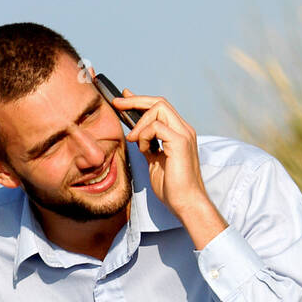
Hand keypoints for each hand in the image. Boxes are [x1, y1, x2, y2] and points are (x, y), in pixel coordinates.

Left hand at [109, 88, 212, 219]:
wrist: (185, 202)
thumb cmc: (171, 187)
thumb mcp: (155, 161)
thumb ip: (148, 145)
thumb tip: (135, 134)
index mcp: (178, 133)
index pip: (160, 107)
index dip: (140, 100)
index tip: (123, 98)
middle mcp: (184, 129)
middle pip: (159, 102)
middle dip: (135, 100)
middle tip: (117, 104)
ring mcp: (184, 134)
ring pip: (159, 108)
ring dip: (140, 123)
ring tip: (134, 141)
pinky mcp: (180, 142)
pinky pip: (157, 126)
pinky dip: (145, 135)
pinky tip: (143, 149)